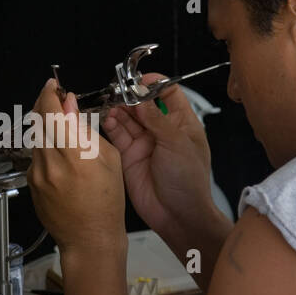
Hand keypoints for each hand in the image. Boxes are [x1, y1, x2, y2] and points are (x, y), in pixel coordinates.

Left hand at [26, 79, 126, 254]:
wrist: (89, 239)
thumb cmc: (105, 204)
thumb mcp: (108, 159)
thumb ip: (85, 129)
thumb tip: (70, 106)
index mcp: (73, 155)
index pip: (50, 112)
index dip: (48, 93)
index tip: (53, 86)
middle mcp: (49, 164)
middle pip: (37, 121)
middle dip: (45, 105)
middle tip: (57, 100)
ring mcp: (36, 175)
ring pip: (35, 137)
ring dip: (46, 126)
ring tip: (64, 130)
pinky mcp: (31, 183)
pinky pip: (35, 155)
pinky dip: (45, 147)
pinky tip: (61, 154)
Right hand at [102, 74, 219, 243]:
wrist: (178, 214)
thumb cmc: (189, 181)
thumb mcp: (177, 144)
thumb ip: (156, 119)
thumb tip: (142, 99)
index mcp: (182, 123)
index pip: (168, 93)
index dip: (155, 83)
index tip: (140, 80)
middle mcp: (161, 131)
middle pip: (143, 104)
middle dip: (129, 96)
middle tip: (117, 90)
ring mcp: (144, 143)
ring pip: (127, 118)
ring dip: (118, 108)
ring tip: (109, 103)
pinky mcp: (129, 156)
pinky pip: (117, 135)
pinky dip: (110, 124)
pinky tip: (106, 117)